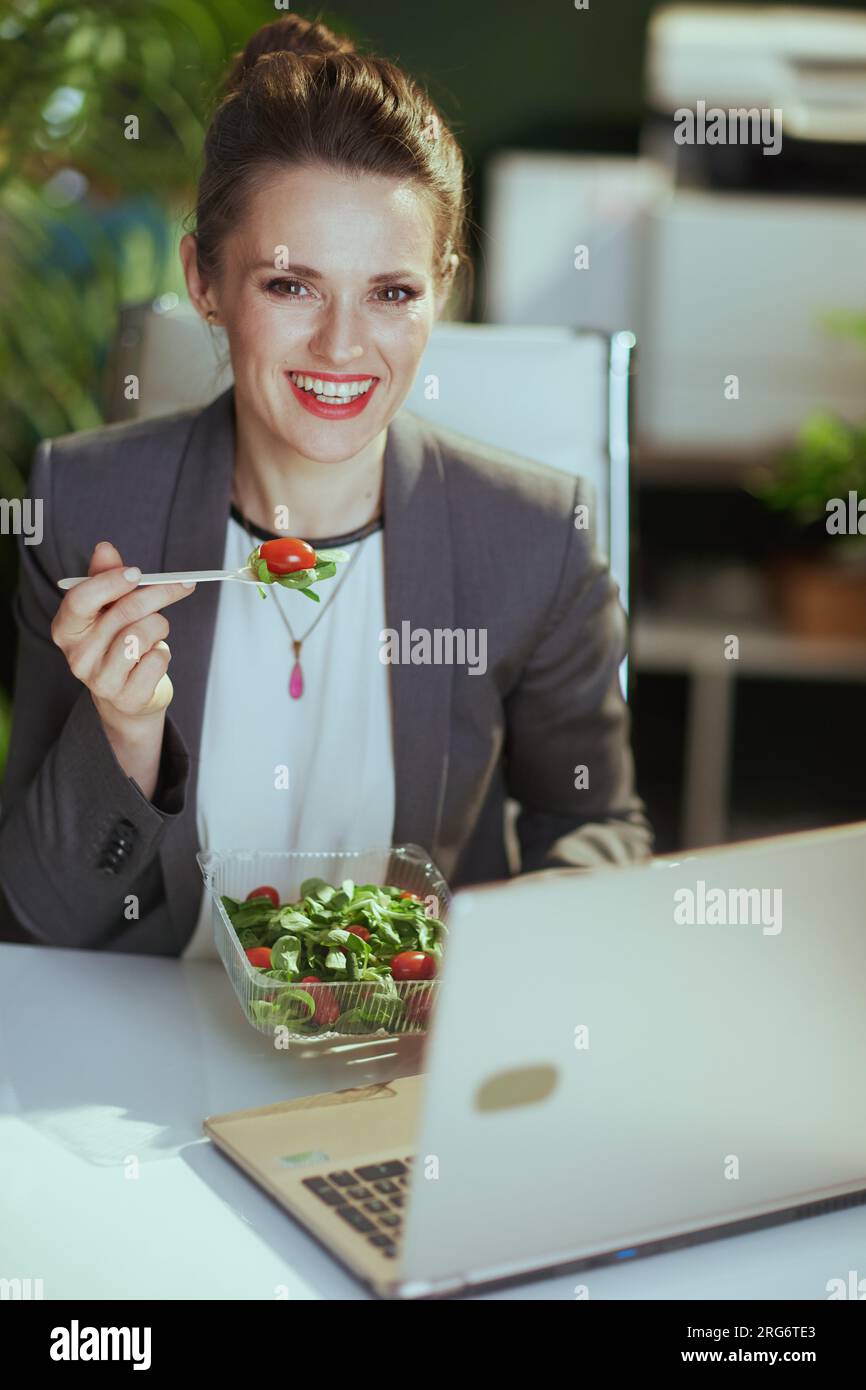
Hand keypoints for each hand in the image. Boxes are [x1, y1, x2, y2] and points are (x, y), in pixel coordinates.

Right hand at [51, 541, 195, 730]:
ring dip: (160, 626)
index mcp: (67, 628)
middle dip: (158, 594)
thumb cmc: (116, 640)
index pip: (81, 599)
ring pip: (141, 636)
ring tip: (157, 630)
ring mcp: (100, 681)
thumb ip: (105, 577)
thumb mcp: (107, 607)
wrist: (125, 694)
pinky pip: (157, 661)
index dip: (110, 582)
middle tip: (181, 585)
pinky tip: (154, 655)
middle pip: (122, 613)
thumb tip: (104, 548)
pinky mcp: (127, 697)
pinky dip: (163, 652)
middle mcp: (77, 656)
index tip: (138, 572)